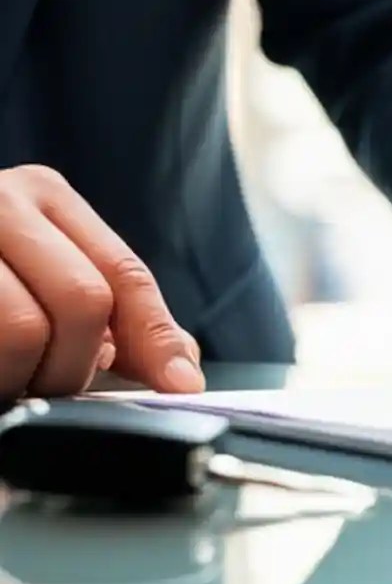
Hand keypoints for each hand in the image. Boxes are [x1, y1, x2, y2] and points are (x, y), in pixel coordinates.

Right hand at [0, 165, 202, 397]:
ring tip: (4, 379)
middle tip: (49, 384)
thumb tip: (179, 364)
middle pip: (83, 302)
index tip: (181, 389)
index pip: (124, 275)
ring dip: (21, 378)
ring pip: (21, 331)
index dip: (159, 341)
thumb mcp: (45, 265)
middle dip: (75, 365)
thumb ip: (114, 310)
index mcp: (44, 195)